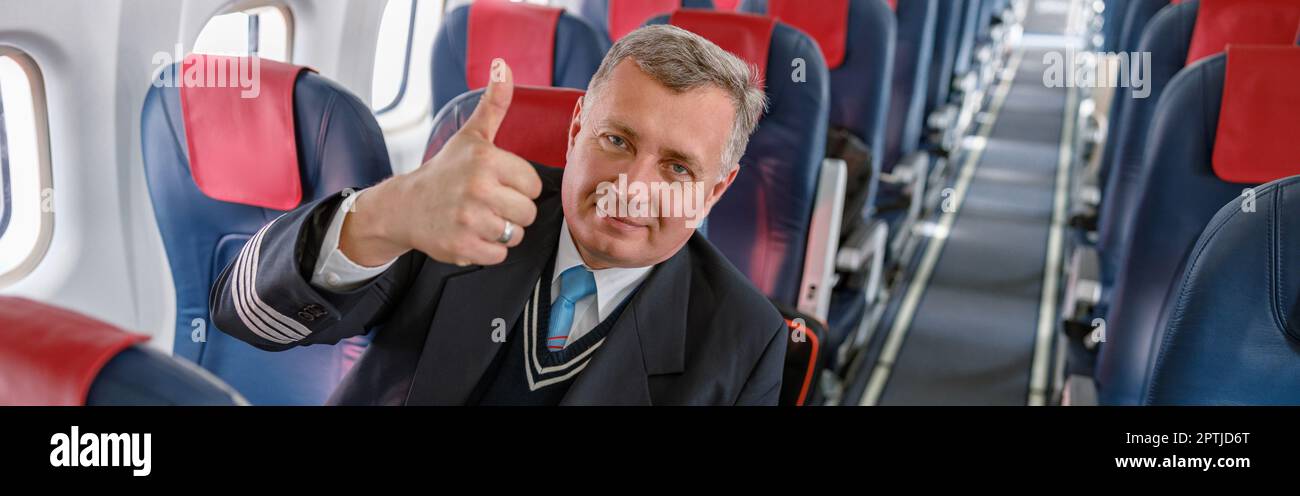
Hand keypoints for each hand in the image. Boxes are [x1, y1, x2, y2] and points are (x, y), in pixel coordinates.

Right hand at [340, 59, 542, 266]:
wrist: (404, 206)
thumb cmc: (444, 171)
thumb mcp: (471, 136)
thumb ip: (495, 104)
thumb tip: (504, 66)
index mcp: (487, 160)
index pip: (532, 185)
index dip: (518, 187)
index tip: (497, 183)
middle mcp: (477, 189)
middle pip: (527, 213)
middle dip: (512, 212)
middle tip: (488, 203)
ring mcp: (468, 219)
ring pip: (514, 235)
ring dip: (500, 231)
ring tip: (478, 218)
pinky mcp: (461, 246)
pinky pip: (498, 255)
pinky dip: (487, 249)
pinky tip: (471, 234)